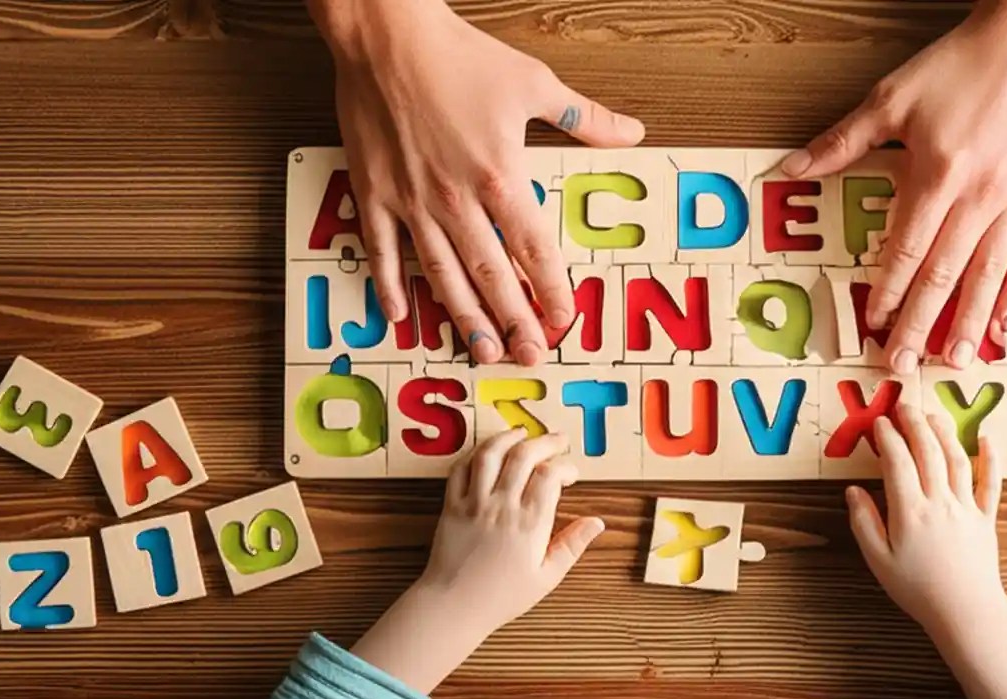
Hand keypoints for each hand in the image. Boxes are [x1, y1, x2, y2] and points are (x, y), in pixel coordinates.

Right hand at [310, 0, 645, 364]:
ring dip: (463, 318)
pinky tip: (400, 316)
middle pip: (491, 275)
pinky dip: (390, 286)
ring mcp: (412, 202)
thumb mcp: (533, 84)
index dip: (550, 290)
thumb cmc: (459, 57)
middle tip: (528, 356)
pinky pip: (382, 251)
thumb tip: (632, 133)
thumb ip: (584, 119)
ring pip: (442, 275)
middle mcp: (456, 200)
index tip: (562, 320)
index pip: (534, 249)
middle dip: (513, 321)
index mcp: (499, 177)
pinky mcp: (374, 194)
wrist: (387, 35)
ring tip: (481, 352)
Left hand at [350, 429, 603, 691]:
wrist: (453, 606)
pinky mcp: (451, 505)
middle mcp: (502, 506)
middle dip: (545, 441)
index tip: (571, 473)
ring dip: (508, 437)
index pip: (550, 475)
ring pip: (491, 454)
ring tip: (522, 433)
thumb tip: (597, 522)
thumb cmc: (502, 596)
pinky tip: (489, 451)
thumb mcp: (546, 577)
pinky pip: (461, 468)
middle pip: (524, 455)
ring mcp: (474, 502)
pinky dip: (476, 453)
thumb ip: (572, 545)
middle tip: (558, 439)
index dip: (565, 466)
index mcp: (530, 524)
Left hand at [783, 0, 1006, 372]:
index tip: (875, 323)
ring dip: (969, 323)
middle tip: (904, 364)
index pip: (907, 249)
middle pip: (944, 274)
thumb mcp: (891, 97)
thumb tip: (789, 169)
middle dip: (921, 324)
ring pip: (990, 275)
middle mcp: (980, 196)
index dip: (889, 291)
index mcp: (938, 175)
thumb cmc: (960, 65)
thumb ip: (841, 142)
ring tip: (955, 362)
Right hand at [846, 405, 1005, 633]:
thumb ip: (864, 522)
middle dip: (914, 424)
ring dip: (944, 433)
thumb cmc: (917, 589)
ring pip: (956, 460)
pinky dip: (991, 459)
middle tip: (904, 405)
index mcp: (910, 511)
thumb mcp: (878, 560)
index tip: (879, 422)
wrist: (965, 612)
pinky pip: (990, 483)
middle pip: (927, 452)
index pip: (897, 462)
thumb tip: (853, 491)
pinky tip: (987, 438)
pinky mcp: (985, 519)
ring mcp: (966, 508)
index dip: (887, 438)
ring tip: (933, 415)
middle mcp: (940, 502)